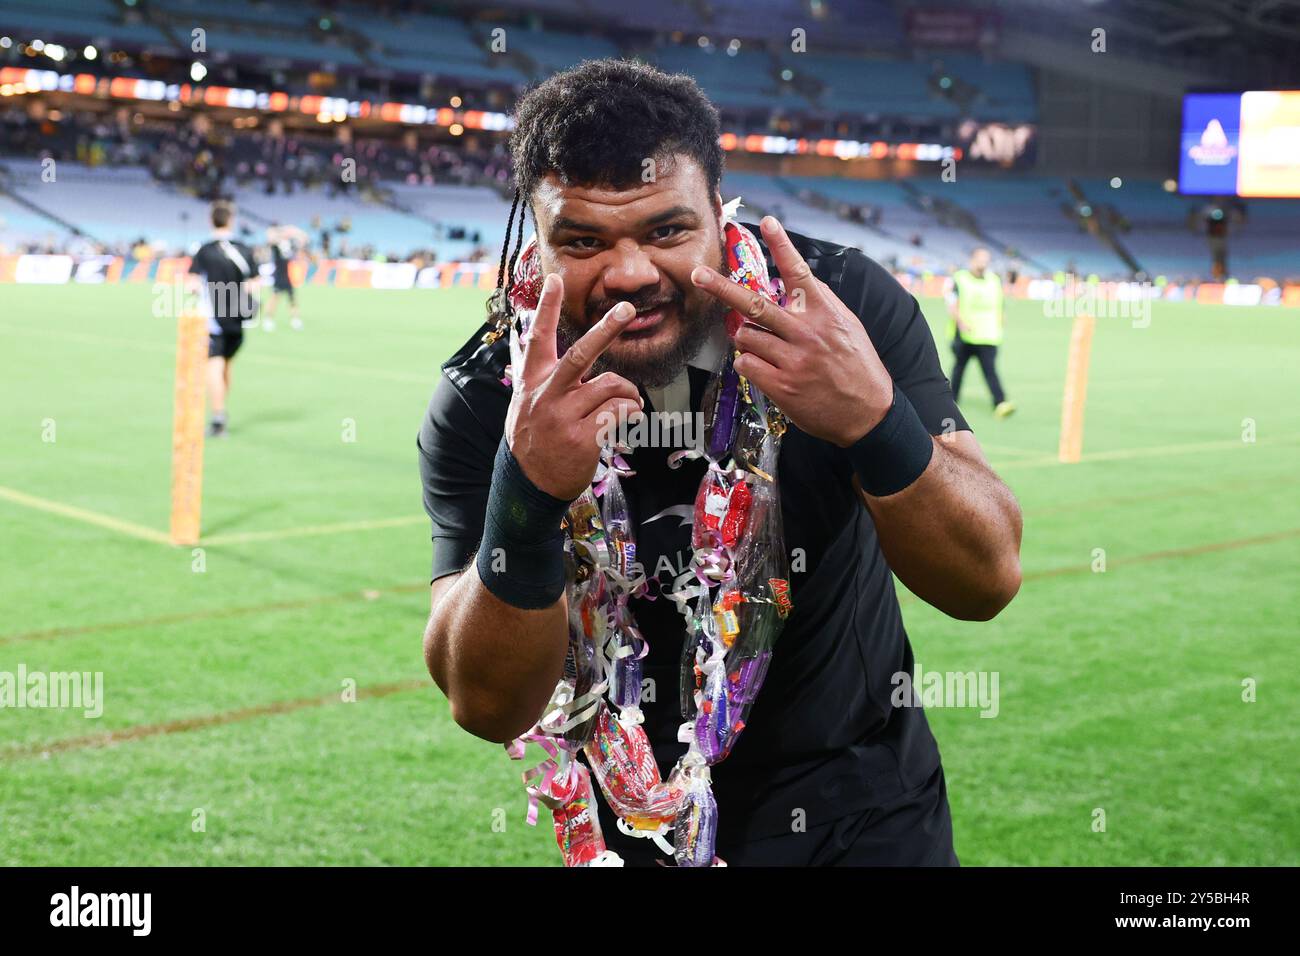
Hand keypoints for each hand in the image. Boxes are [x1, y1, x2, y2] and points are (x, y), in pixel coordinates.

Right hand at [505, 273, 642, 499]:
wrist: (528, 484)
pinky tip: (627, 419)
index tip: (554, 279)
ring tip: (629, 401)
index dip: (546, 308)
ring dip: (628, 392)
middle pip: (581, 355)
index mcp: (532, 382)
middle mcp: (546, 396)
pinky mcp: (583, 440)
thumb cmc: (532, 437)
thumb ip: (528, 369)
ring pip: (609, 386)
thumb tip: (519, 333)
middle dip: (606, 329)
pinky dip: (630, 413)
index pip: (538, 338)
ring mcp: (564, 418)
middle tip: (627, 310)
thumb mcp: (523, 402)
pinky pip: (618, 414)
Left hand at [690, 216, 893, 447]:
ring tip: (765, 348)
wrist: (868, 412)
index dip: (781, 244)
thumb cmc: (857, 367)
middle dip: (721, 287)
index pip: (799, 271)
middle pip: (754, 304)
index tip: (766, 221)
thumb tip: (796, 284)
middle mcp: (806, 332)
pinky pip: (746, 365)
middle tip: (697, 275)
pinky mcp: (782, 385)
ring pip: (745, 337)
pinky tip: (765, 369)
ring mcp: (793, 359)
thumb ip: (821, 304)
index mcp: (824, 312)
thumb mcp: (848, 327)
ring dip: (747, 340)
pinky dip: (749, 364)